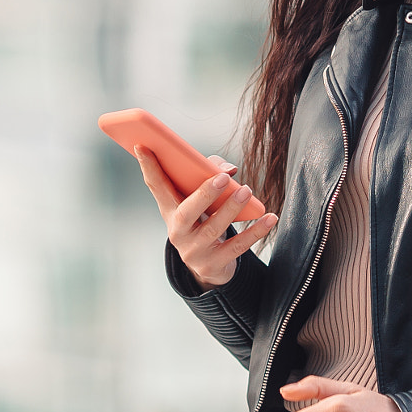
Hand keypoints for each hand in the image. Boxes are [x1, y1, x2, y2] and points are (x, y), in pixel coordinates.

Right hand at [136, 150, 276, 289]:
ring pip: (213, 229)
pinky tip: (269, 218)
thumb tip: (230, 170)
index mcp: (170, 211)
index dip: (148, 166)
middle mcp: (177, 232)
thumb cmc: (205, 220)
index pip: (156, 187)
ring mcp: (194, 252)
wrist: (210, 265)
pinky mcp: (213, 265)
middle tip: (223, 177)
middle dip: (204, 194)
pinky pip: (236, 247)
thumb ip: (212, 175)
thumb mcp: (203, 200)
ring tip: (246, 191)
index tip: (143, 145)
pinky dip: (255, 231)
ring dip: (231, 209)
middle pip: (187, 213)